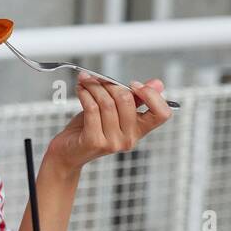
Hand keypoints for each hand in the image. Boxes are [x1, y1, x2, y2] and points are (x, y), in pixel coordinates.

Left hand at [46, 74, 172, 171]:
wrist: (68, 152)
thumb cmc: (89, 129)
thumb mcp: (115, 113)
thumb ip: (135, 99)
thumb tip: (157, 83)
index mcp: (139, 131)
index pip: (162, 114)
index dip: (152, 96)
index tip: (135, 85)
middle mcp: (129, 139)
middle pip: (126, 100)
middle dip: (110, 84)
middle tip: (97, 79)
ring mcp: (113, 142)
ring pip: (107, 103)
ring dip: (93, 87)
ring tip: (86, 82)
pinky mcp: (95, 141)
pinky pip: (92, 109)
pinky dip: (85, 94)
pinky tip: (81, 89)